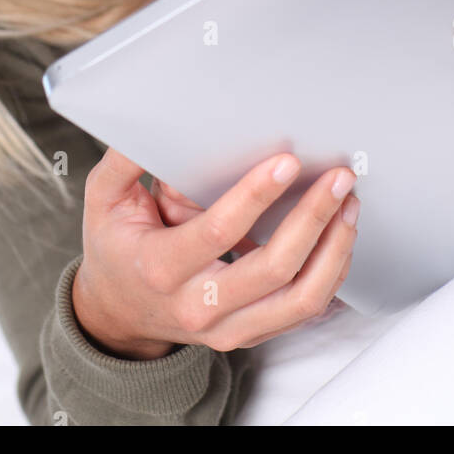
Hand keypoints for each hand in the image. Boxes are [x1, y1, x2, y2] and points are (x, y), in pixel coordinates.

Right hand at [71, 147, 359, 359]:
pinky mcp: (248, 334)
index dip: (256, 195)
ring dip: (334, 250)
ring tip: (349, 206)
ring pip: (300, 300)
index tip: (288, 162)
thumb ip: (127, 160)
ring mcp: (226, 329)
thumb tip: (159, 119)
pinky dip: (331, 273)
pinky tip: (340, 237)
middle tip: (339, 179)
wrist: (117, 312)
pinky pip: (302, 311)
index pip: (217, 232)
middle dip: (313, 219)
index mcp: (160, 268)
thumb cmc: (116, 246)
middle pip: (273, 270)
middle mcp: (197, 307)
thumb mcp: (104, 199)